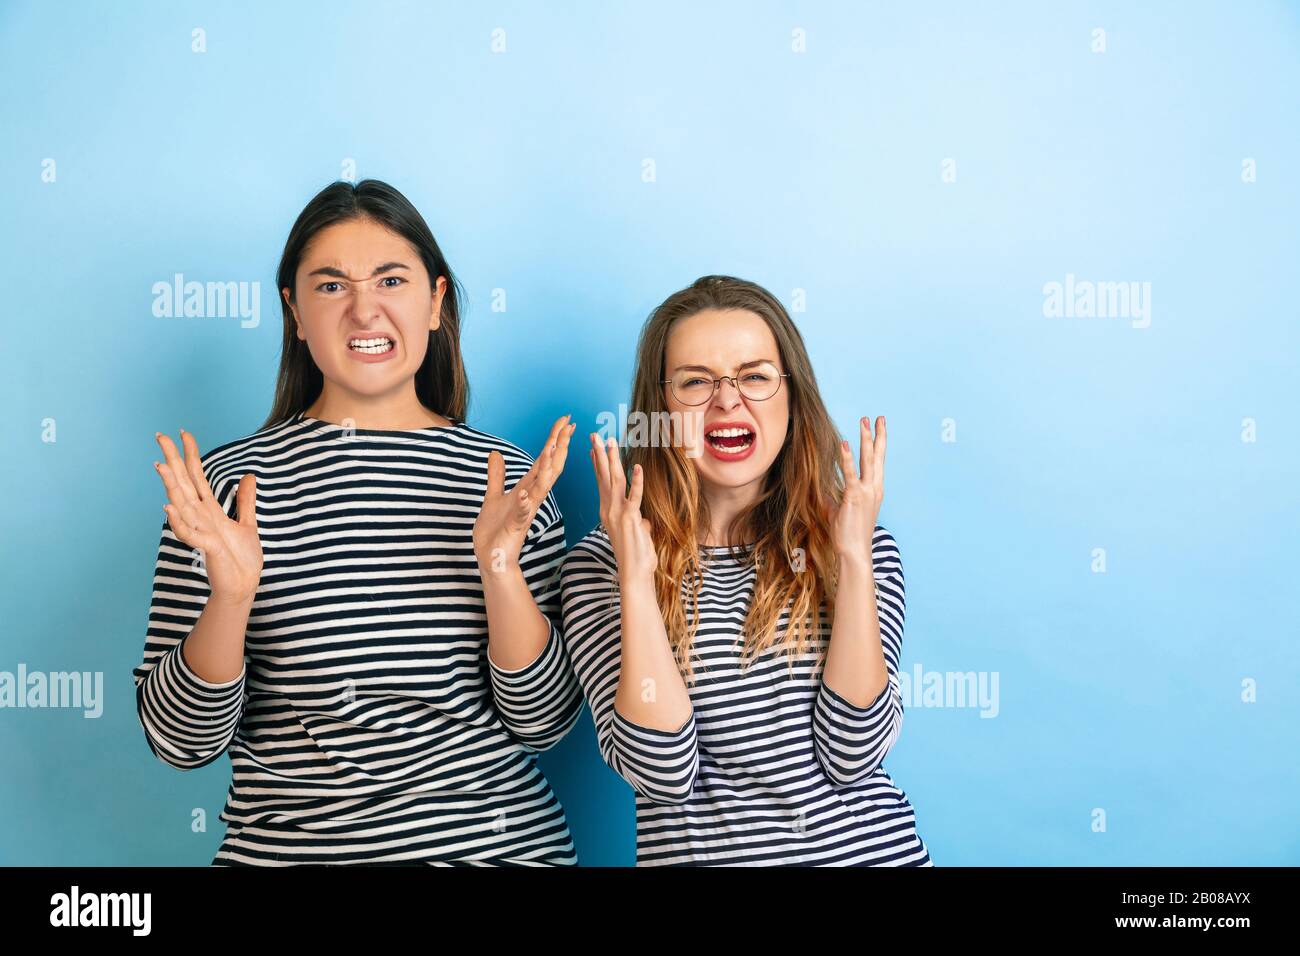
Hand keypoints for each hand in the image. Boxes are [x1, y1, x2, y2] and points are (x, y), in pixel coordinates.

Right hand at [154, 428, 262, 602]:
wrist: (244, 585)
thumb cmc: (242, 558)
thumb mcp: (248, 523)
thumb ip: (245, 500)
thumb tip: (249, 476)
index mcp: (210, 509)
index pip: (197, 476)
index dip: (191, 454)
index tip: (185, 433)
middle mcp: (200, 517)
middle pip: (183, 483)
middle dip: (173, 460)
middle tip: (160, 436)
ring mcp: (200, 531)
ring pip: (181, 504)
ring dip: (171, 485)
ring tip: (161, 466)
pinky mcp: (206, 547)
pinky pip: (189, 532)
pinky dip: (179, 520)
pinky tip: (170, 506)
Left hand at [474, 415, 574, 571]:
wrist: (492, 557)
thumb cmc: (496, 530)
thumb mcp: (493, 495)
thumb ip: (497, 475)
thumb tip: (496, 454)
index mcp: (527, 488)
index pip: (544, 460)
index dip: (554, 439)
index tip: (565, 421)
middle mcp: (531, 497)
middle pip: (550, 468)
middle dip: (559, 446)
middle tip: (569, 425)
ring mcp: (525, 512)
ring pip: (541, 488)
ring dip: (547, 469)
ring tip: (553, 448)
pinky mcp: (515, 526)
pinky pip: (522, 513)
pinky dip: (524, 503)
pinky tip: (524, 494)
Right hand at [590, 433, 657, 584]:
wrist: (634, 573)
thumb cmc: (637, 556)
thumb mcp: (636, 533)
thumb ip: (637, 522)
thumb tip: (643, 519)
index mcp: (608, 511)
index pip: (601, 482)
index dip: (597, 464)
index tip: (593, 448)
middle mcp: (609, 509)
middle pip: (603, 476)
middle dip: (599, 454)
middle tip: (595, 435)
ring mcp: (617, 513)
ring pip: (614, 480)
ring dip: (612, 460)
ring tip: (610, 441)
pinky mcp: (630, 518)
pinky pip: (634, 496)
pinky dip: (636, 481)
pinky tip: (637, 467)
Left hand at [828, 416, 885, 565]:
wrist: (854, 551)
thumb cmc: (847, 533)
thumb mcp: (839, 509)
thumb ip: (833, 495)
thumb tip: (822, 487)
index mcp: (874, 490)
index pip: (878, 463)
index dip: (878, 444)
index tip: (878, 428)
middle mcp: (875, 488)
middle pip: (878, 456)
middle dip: (878, 435)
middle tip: (878, 417)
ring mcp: (867, 492)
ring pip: (869, 460)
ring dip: (866, 439)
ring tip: (865, 421)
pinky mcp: (855, 497)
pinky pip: (850, 473)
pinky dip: (847, 458)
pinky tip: (844, 442)